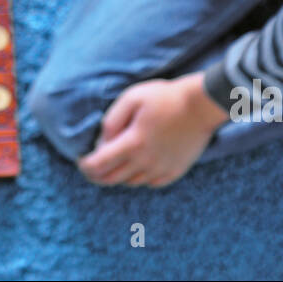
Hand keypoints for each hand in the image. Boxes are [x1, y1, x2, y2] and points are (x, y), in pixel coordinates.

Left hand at [77, 74, 228, 187]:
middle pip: (112, 179)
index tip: (80, 159)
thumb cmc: (166, 97)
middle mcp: (146, 162)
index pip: (99, 165)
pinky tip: (137, 168)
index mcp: (132, 144)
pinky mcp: (176, 171)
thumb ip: (112, 120)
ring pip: (131, 183)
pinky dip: (139, 178)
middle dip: (96, 175)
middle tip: (90, 168)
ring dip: (117, 176)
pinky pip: (151, 183)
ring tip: (114, 164)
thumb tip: (102, 141)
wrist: (201, 105)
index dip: (85, 165)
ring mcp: (162, 169)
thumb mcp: (132, 98)